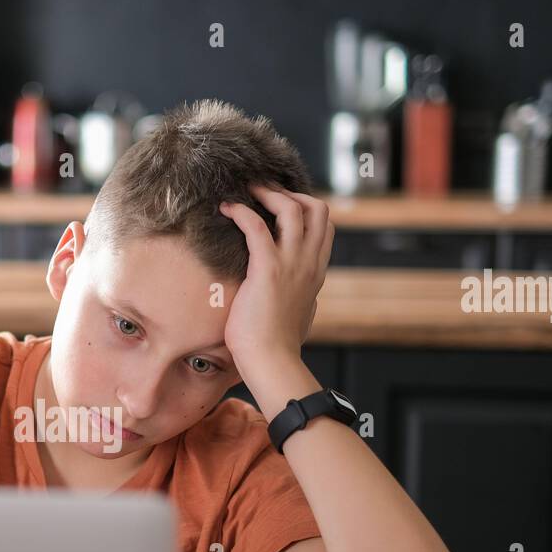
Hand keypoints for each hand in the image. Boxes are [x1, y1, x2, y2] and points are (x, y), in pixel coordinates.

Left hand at [218, 185, 333, 369]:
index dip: (306, 208)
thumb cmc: (279, 344)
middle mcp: (309, 263)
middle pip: (316, 209)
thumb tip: (303, 297)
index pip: (324, 226)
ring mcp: (292, 264)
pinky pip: (257, 227)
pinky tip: (227, 209)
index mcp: (316, 272)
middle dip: (291, 194)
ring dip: (268, 194)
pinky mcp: (268, 269)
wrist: (272, 361)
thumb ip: (302, 297)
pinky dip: (242, 211)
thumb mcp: (300, 313)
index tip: (282, 205)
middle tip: (264, 192)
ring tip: (247, 191)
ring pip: (292, 209)